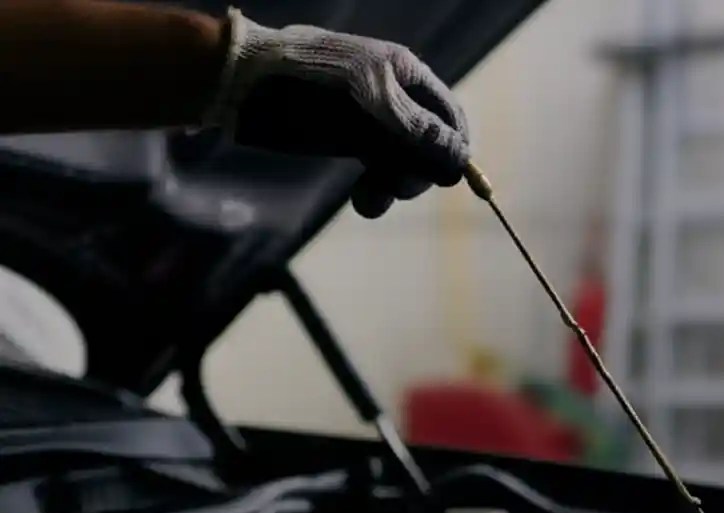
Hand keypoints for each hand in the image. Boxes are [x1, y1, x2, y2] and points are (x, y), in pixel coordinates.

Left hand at [206, 9, 469, 217]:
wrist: (239, 85)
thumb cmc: (310, 92)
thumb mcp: (371, 116)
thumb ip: (419, 138)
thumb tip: (460, 161)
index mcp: (404, 74)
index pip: (449, 116)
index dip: (452, 150)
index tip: (442, 181)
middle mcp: (391, 92)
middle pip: (427, 142)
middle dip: (416, 171)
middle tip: (395, 190)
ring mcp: (366, 114)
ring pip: (399, 158)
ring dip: (393, 184)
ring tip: (370, 202)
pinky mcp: (341, 133)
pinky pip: (373, 162)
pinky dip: (373, 184)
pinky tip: (363, 200)